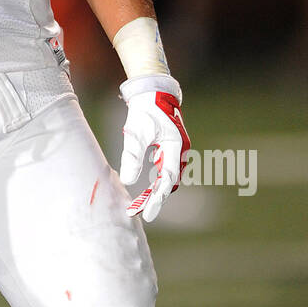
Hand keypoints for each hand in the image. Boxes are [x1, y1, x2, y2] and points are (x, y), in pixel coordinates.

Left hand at [119, 74, 190, 222]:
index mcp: (175, 146)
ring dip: (155, 190)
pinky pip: (164, 169)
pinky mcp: (169, 148)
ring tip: (139, 205)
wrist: (152, 92)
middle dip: (156, 198)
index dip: (157, 198)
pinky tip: (146, 190)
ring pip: (167, 176)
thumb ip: (132, 156)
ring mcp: (176, 150)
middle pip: (169, 181)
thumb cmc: (144, 111)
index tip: (148, 214)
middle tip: (140, 213)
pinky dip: (156, 180)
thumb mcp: (136, 133)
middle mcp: (180, 150)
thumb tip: (127, 181)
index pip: (167, 179)